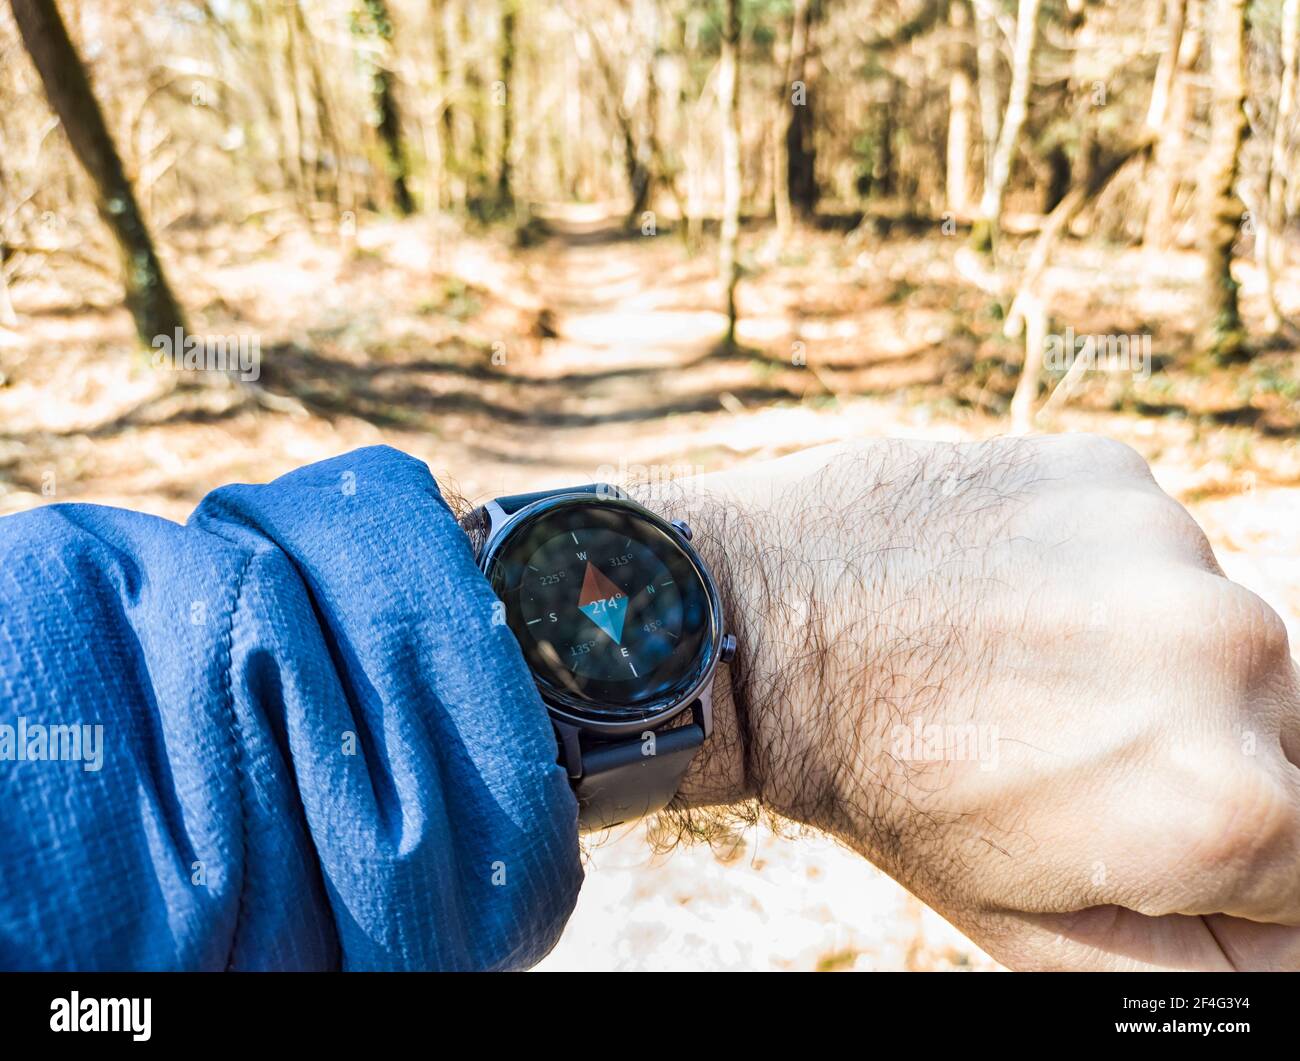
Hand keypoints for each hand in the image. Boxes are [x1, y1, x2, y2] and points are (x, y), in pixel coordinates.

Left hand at [645, 434, 1299, 970]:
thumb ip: (1199, 965)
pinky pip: (1150, 545)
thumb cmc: (888, 789)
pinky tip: (1006, 592)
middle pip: (1283, 731)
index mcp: (1222, 802)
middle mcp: (1232, 658)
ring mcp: (1170, 545)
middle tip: (1061, 738)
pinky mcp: (1111, 472)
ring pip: (1216, 626)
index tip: (1142, 826)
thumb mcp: (1034, 927)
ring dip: (1145, 653)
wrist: (760, 627)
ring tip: (1022, 661)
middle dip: (1193, 750)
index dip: (1230, 856)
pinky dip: (1098, 572)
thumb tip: (1274, 941)